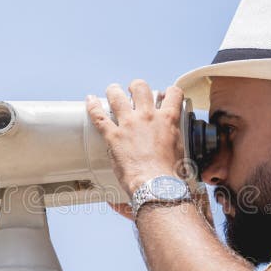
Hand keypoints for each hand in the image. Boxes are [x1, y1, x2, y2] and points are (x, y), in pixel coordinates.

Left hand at [86, 79, 185, 196]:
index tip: (165, 94)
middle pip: (141, 88)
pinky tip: (90, 100)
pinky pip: (98, 115)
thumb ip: (175, 143)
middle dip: (137, 87)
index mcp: (168, 120)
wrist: (156, 184)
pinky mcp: (113, 135)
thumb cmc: (170, 174)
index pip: (174, 94)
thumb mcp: (180, 153)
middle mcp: (148, 116)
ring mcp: (129, 124)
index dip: (170, 91)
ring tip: (112, 90)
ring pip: (117, 96)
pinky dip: (92, 106)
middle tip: (134, 91)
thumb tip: (175, 153)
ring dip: (114, 91)